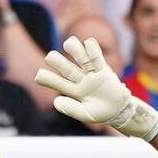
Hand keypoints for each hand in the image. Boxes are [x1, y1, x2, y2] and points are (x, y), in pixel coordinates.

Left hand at [35, 36, 157, 137]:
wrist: (119, 111)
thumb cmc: (101, 114)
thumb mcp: (86, 115)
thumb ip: (71, 109)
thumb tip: (55, 102)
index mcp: (74, 92)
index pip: (59, 83)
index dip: (48, 79)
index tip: (38, 76)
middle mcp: (81, 80)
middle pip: (67, 68)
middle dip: (57, 62)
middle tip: (49, 57)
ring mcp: (92, 73)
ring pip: (81, 59)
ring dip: (74, 49)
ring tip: (68, 43)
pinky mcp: (104, 69)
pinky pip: (97, 57)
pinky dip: (92, 49)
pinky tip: (87, 43)